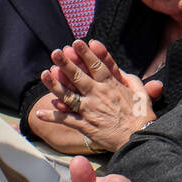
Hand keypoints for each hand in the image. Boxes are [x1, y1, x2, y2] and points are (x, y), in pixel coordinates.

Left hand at [37, 40, 159, 152]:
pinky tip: (39, 113)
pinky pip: (66, 120)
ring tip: (44, 74)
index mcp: (112, 86)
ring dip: (55, 85)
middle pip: (79, 76)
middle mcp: (98, 95)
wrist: (139, 138)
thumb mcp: (141, 93)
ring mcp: (90, 110)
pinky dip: (52, 117)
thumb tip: (121, 71)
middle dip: (66, 63)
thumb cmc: (142, 117)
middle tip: (56, 52)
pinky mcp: (86, 125)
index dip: (86, 53)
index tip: (77, 42)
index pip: (97, 65)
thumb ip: (130, 80)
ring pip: (68, 95)